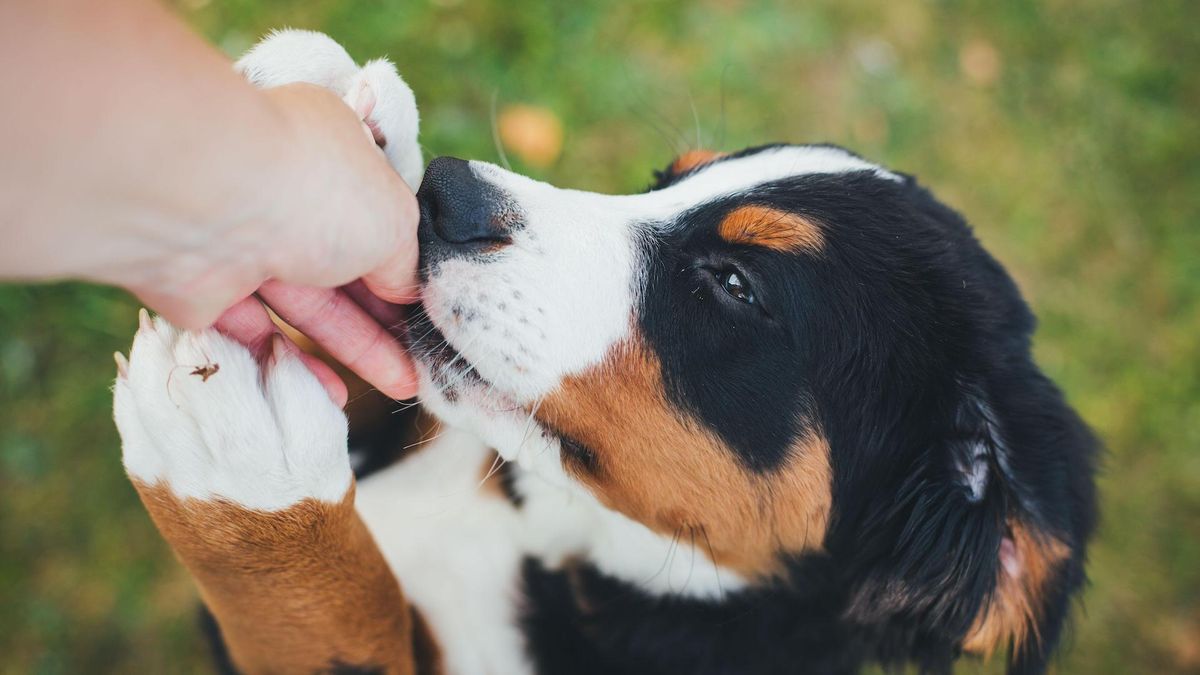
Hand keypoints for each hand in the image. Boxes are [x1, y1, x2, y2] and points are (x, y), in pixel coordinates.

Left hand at [131, 84, 420, 400]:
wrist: (204, 206)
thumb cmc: (316, 192)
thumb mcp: (395, 223)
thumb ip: (407, 263)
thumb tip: (410, 290)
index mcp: (334, 158)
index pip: (377, 217)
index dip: (406, 267)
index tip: (432, 309)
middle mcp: (287, 195)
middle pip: (347, 269)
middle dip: (388, 318)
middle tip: (424, 361)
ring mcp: (244, 241)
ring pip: (308, 305)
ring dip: (354, 346)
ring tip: (401, 385)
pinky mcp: (207, 289)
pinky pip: (258, 333)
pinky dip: (294, 364)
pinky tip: (334, 394)